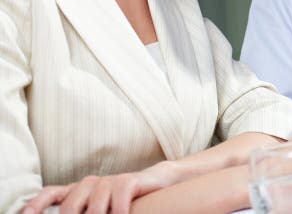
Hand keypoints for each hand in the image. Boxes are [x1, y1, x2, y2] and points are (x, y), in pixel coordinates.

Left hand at [23, 162, 176, 213]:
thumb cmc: (122, 200)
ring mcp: (108, 181)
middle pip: (71, 207)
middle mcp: (90, 183)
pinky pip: (118, 203)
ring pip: (94, 209)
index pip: (51, 193)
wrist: (155, 182)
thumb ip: (82, 210)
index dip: (36, 205)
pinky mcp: (127, 181)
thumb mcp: (99, 207)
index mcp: (78, 190)